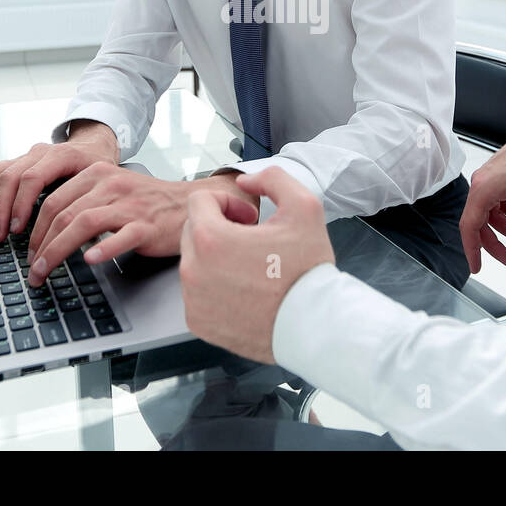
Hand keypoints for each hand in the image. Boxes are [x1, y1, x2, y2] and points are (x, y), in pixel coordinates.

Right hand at [0, 120, 118, 241]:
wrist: (95, 147)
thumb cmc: (100, 168)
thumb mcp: (102, 182)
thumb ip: (88, 201)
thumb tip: (77, 233)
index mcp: (61, 155)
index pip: (33, 177)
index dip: (21, 204)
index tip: (17, 229)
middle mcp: (39, 152)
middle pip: (10, 176)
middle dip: (1, 208)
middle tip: (0, 235)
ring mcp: (24, 156)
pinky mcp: (15, 162)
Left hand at [25, 168, 259, 285]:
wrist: (192, 205)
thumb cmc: (150, 204)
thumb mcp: (113, 191)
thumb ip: (83, 201)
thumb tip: (47, 228)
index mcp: (98, 174)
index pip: (54, 201)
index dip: (34, 229)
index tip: (28, 252)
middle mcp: (111, 185)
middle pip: (63, 213)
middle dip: (40, 245)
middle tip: (31, 269)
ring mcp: (130, 205)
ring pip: (83, 224)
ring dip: (56, 251)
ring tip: (44, 272)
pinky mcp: (148, 226)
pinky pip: (122, 236)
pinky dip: (103, 248)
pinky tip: (90, 260)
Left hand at [179, 168, 334, 363]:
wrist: (313, 326)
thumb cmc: (307, 272)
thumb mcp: (304, 207)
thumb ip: (272, 180)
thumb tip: (244, 182)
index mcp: (211, 239)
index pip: (199, 201)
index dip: (226, 202)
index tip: (247, 218)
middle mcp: (193, 270)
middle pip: (193, 231)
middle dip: (219, 228)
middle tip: (252, 241)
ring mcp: (193, 299)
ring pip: (194, 262)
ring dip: (216, 258)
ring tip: (250, 268)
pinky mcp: (198, 322)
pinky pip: (196, 293)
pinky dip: (214, 288)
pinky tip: (244, 291)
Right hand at [459, 111, 505, 272]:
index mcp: (485, 188)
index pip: (470, 227)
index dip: (472, 250)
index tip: (475, 266)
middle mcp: (484, 182)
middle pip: (482, 222)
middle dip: (497, 243)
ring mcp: (493, 177)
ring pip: (493, 212)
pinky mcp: (503, 173)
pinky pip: (501, 200)